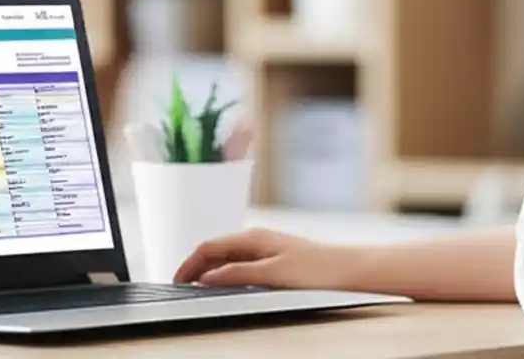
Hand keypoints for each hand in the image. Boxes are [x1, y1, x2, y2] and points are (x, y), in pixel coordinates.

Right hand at [173, 228, 354, 288]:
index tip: (176, 279)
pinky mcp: (273, 258)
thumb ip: (237, 274)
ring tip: (195, 285)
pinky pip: (239, 263)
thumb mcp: (271, 274)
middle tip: (180, 284)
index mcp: (252, 238)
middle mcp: (256, 239)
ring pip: (226, 257)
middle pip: (215, 250)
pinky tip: (224, 283)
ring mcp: (264, 248)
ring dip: (209, 269)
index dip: (189, 264)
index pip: (209, 247)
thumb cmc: (316, 269)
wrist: (347, 270)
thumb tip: (208, 276)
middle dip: (195, 265)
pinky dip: (224, 272)